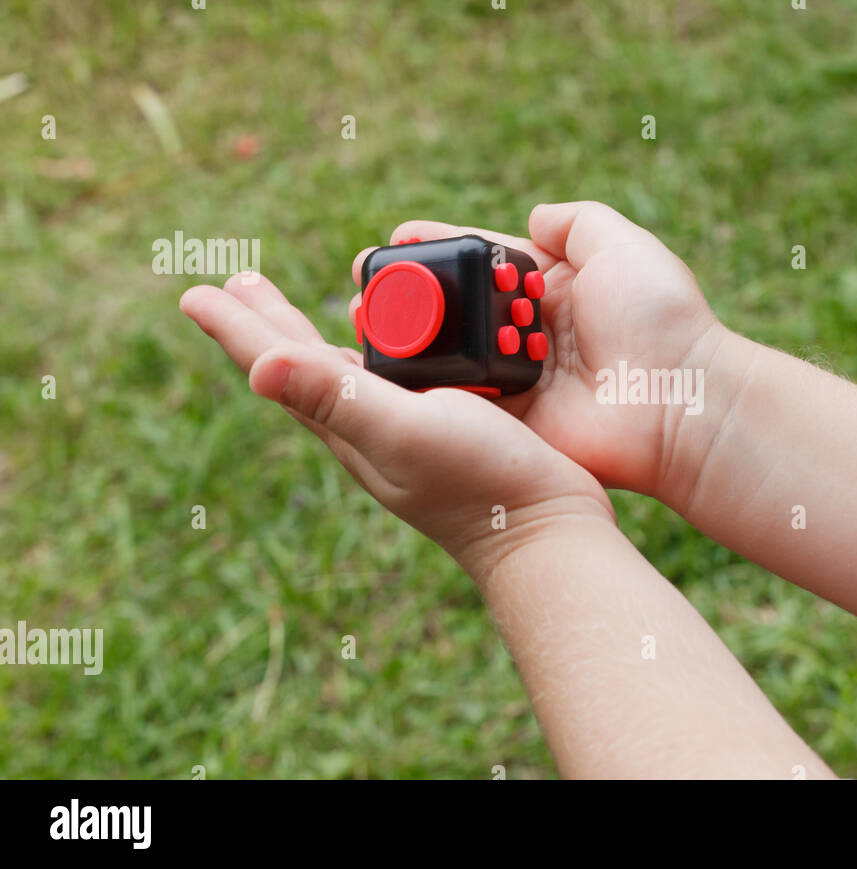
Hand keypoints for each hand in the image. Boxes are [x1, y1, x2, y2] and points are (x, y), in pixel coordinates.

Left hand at [179, 272, 613, 578]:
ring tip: (303, 306)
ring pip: (350, 366)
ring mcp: (408, 428)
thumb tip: (257, 368)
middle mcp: (370, 425)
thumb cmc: (481, 483)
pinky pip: (400, 373)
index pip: (278, 365)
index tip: (196, 293)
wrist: (549, 532)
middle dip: (271, 320)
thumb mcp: (404, 430)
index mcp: (348, 422)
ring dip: (319, 330)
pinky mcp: (449, 425)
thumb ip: (338, 398)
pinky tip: (398, 342)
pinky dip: (384, 343)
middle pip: (305, 362)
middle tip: (239, 282)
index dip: (237, 326)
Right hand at [351, 202, 729, 499]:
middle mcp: (534, 332)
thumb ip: (576, 223)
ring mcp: (523, 378)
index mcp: (558, 288)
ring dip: (411, 339)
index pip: (486, 262)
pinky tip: (385, 370)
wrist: (679, 400)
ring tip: (364, 319)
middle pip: (461, 308)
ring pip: (455, 353)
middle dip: (413, 295)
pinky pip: (466, 400)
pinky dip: (430, 386)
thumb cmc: (659, 319)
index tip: (397, 237)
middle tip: (365, 282)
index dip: (441, 249)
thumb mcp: (622, 246)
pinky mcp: (518, 420)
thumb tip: (532, 218)